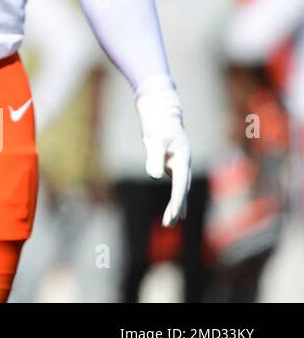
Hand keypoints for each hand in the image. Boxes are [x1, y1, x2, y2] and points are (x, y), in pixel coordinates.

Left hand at [136, 89, 190, 226]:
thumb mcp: (155, 139)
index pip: (181, 185)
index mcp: (182, 159)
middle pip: (182, 190)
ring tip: (172, 222)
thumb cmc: (159, 124)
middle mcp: (183, 164)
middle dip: (177, 208)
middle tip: (169, 224)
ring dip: (177, 205)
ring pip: (180, 189)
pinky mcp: (171, 164)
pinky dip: (176, 197)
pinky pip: (175, 185)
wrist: (161, 113)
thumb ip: (154, 156)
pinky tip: (175, 209)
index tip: (174, 214)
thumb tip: (154, 177)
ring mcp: (178, 165)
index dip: (177, 201)